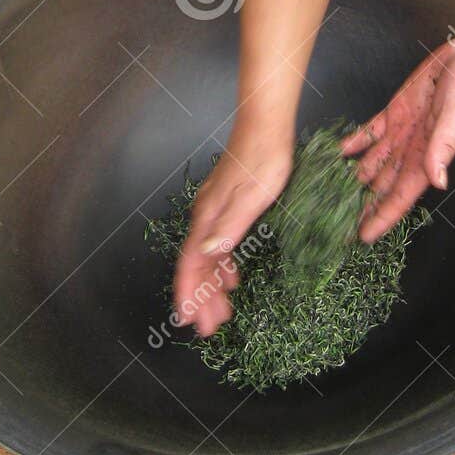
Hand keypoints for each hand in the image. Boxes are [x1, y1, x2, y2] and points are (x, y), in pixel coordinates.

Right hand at [171, 134, 292, 336]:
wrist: (266, 125)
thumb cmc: (264, 159)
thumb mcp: (253, 197)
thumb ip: (230, 227)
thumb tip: (207, 256)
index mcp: (208, 218)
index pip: (191, 264)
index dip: (189, 294)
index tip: (189, 321)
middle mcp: (206, 216)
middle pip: (198, 265)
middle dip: (201, 299)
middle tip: (209, 329)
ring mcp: (215, 210)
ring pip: (208, 257)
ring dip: (213, 286)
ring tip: (222, 312)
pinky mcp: (227, 204)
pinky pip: (219, 244)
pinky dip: (223, 266)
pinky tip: (233, 276)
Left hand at [339, 34, 454, 242]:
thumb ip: (443, 149)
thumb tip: (438, 182)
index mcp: (427, 159)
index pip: (400, 197)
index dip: (382, 217)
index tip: (363, 237)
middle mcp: (412, 151)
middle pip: (381, 186)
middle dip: (362, 205)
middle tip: (337, 222)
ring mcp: (402, 132)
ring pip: (372, 163)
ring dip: (353, 178)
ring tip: (329, 192)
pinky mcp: (396, 112)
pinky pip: (370, 133)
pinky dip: (354, 143)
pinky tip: (338, 152)